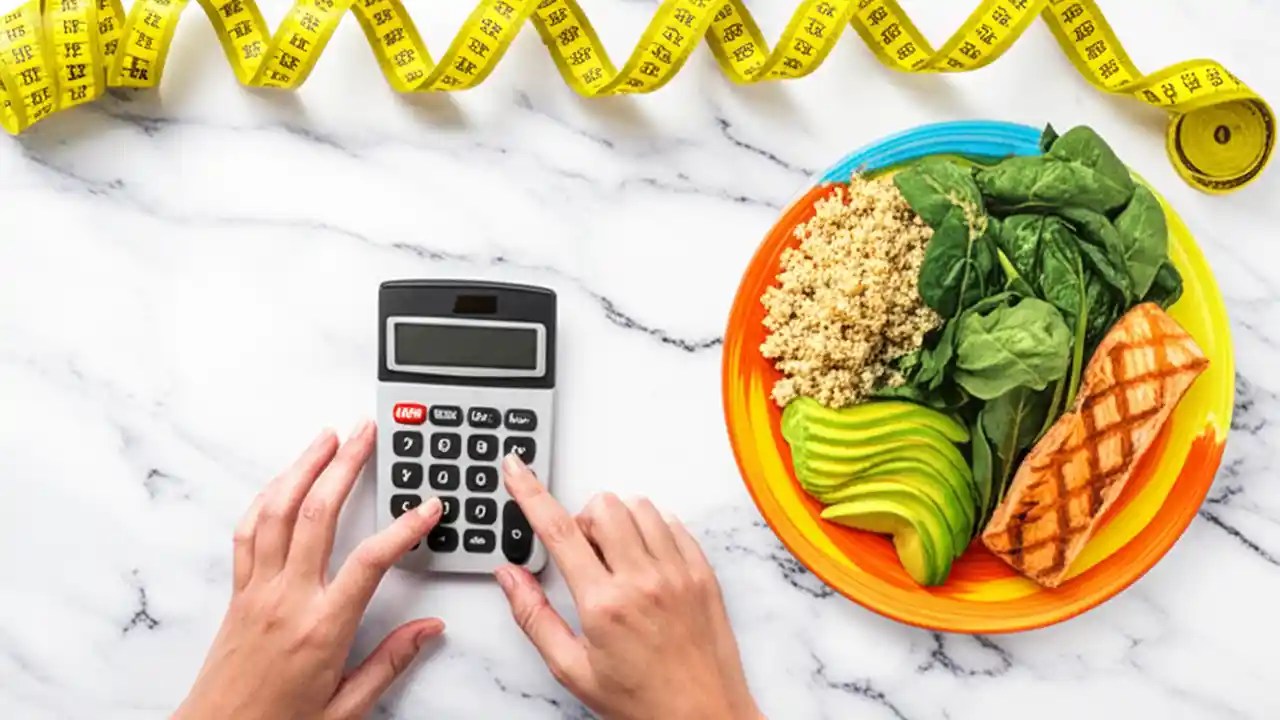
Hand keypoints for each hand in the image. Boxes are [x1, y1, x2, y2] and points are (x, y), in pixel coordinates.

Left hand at [175, 422, 444, 719]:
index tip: (427, 507)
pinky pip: (248, 532)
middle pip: (317, 514)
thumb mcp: (348, 707)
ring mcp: (258, 590)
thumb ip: (391, 663)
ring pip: (277, 512)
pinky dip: (265, 498)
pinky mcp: (238, 592)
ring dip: (302, 468)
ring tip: (326, 439)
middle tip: (366, 434)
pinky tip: (280, 481)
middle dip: (345, 466)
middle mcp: (287, 599)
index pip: (371, 562)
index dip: (404, 528)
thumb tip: (430, 630)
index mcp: (322, 628)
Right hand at [495, 454, 760, 719]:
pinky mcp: (702, 572)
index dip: (530, 492)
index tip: (516, 468)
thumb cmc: (641, 701)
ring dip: (620, 521)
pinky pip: (674, 524)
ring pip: (641, 507)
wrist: (704, 717)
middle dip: (583, 518)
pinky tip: (647, 562)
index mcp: (604, 604)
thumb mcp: (572, 668)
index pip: (558, 529)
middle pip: (604, 506)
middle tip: (584, 554)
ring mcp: (678, 572)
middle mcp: (643, 580)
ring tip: (617, 560)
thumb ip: (534, 616)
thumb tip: (509, 575)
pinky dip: (654, 530)